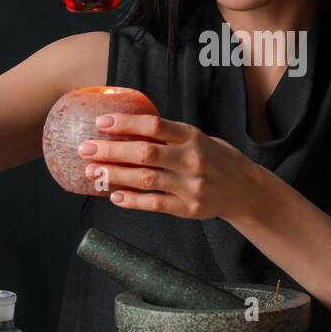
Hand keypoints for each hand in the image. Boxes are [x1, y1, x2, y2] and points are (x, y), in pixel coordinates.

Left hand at [77, 113, 262, 220]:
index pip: (154, 126)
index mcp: (192, 137)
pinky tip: (113, 196)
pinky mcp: (188, 208)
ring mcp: (190, 186)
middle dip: (110, 151)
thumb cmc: (216, 158)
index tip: (101, 123)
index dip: (126, 123)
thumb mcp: (198, 138)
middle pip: (144, 154)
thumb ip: (169, 135)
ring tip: (92, 171)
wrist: (245, 189)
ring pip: (145, 180)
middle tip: (85, 148)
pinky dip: (132, 201)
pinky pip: (154, 204)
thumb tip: (127, 127)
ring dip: (114, 175)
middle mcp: (191, 160)